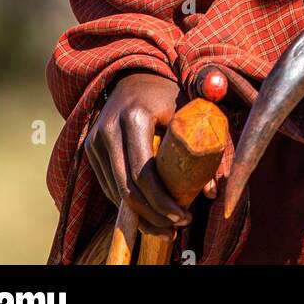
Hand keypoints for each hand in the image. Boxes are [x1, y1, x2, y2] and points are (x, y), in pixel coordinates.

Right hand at [84, 71, 192, 239]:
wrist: (135, 74)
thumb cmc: (168, 93)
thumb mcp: (188, 109)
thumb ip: (204, 144)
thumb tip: (212, 192)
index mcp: (134, 117)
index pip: (144, 173)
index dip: (163, 202)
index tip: (185, 217)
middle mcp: (109, 129)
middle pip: (126, 188)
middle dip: (153, 215)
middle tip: (176, 228)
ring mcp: (95, 139)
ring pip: (115, 191)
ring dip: (140, 214)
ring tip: (166, 224)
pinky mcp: (90, 147)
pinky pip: (109, 184)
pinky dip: (128, 201)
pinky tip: (148, 208)